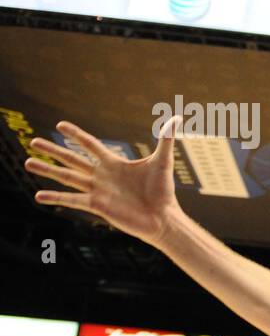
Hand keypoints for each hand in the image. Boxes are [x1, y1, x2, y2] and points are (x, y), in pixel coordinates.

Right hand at [24, 117, 183, 247]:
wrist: (163, 218)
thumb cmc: (163, 192)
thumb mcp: (162, 162)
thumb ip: (165, 139)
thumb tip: (177, 116)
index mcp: (114, 164)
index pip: (90, 145)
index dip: (76, 135)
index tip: (60, 125)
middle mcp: (102, 176)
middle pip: (72, 159)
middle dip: (53, 150)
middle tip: (33, 141)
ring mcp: (98, 191)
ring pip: (67, 177)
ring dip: (47, 170)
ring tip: (27, 162)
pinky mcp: (97, 206)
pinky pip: (72, 200)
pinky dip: (56, 198)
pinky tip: (38, 196)